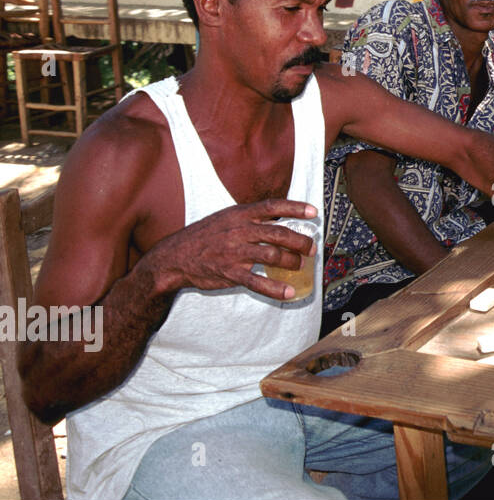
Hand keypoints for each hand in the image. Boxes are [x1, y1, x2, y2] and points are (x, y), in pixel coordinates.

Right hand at [140, 199, 318, 300]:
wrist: (174, 257)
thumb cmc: (204, 236)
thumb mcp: (226, 217)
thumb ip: (250, 217)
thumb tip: (279, 217)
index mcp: (239, 214)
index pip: (272, 206)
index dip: (295, 208)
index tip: (313, 212)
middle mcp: (239, 231)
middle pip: (279, 233)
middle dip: (300, 241)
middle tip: (311, 248)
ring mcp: (234, 252)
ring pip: (273, 256)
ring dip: (292, 262)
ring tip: (300, 266)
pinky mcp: (230, 273)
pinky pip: (257, 282)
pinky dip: (275, 288)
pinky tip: (289, 292)